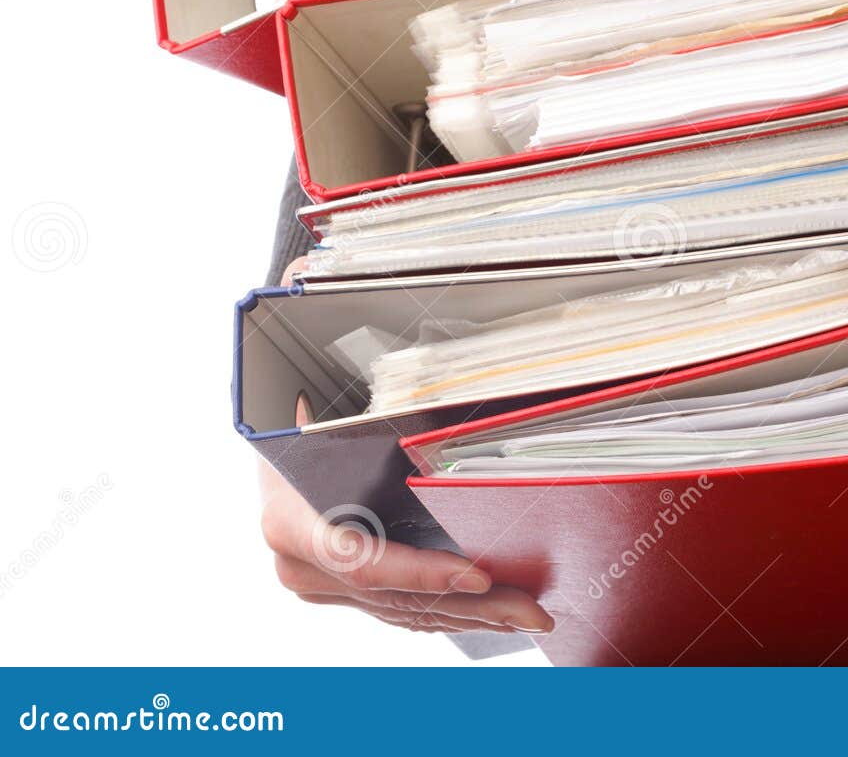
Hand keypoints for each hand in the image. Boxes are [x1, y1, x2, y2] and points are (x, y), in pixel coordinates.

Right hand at [259, 257, 552, 634]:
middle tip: (533, 608)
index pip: (357, 556)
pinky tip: (498, 606)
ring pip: (402, 610)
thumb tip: (322, 275)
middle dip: (468, 603)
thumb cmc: (303, 373)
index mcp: (287, 509)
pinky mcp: (340, 585)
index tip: (478, 574)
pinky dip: (447, 608)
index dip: (419, 570)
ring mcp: (315, 577)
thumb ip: (326, 316)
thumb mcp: (313, 355)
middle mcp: (295, 555)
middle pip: (392, 595)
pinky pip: (399, 606)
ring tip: (532, 612)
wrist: (271, 400)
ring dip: (469, 615)